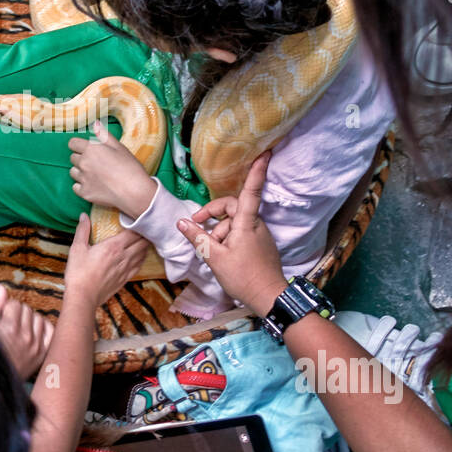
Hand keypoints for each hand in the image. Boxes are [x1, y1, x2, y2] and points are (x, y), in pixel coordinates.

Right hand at [0, 285, 53, 378]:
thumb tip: (2, 289)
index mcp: (9, 330)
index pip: (14, 304)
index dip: (5, 308)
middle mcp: (26, 338)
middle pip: (26, 309)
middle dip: (16, 312)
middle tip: (7, 324)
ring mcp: (36, 347)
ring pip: (38, 318)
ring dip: (29, 319)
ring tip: (18, 329)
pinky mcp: (42, 355)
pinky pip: (50, 331)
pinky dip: (43, 327)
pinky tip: (33, 332)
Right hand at [63, 212, 149, 310]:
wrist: (83, 297)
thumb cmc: (78, 273)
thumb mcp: (77, 248)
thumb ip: (83, 230)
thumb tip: (83, 215)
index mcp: (113, 246)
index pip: (133, 232)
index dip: (137, 225)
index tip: (137, 219)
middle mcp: (123, 257)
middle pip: (141, 242)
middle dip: (145, 234)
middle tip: (145, 227)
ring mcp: (126, 269)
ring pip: (142, 254)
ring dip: (145, 246)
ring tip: (145, 239)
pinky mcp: (125, 279)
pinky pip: (139, 266)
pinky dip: (142, 259)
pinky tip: (141, 256)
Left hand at [68, 120, 155, 218]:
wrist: (134, 192)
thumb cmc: (130, 168)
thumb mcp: (119, 147)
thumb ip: (104, 135)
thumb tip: (95, 124)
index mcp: (91, 149)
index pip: (72, 143)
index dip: (79, 146)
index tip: (86, 149)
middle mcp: (84, 163)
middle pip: (73, 158)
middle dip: (82, 159)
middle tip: (97, 164)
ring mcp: (83, 179)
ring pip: (73, 172)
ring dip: (81, 172)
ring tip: (96, 175)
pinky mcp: (84, 193)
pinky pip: (76, 187)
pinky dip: (82, 186)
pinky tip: (95, 186)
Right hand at [175, 150, 283, 314]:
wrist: (269, 297)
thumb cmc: (243, 276)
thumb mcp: (215, 258)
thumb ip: (198, 238)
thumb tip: (181, 222)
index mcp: (247, 224)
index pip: (251, 192)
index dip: (257, 172)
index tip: (266, 153)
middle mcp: (257, 225)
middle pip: (234, 208)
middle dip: (215, 216)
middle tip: (199, 229)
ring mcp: (261, 235)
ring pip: (236, 224)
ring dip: (221, 233)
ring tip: (214, 253)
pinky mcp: (262, 245)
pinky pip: (242, 234)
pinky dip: (229, 240)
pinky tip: (223, 256)